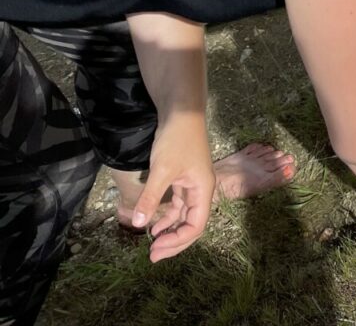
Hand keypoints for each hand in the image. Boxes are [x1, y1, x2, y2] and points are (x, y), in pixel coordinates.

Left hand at [131, 113, 215, 262]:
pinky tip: (154, 225)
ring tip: (152, 244)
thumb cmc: (176, 140)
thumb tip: (137, 224)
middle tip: (152, 256)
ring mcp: (192, 185)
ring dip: (170, 231)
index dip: (177, 241)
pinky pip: (177, 206)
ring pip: (184, 216)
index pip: (195, 226)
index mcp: (203, 190)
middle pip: (192, 224)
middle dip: (174, 241)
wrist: (181, 113)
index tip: (154, 250)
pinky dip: (167, 217)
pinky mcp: (182, 180)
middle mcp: (201, 191)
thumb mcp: (162, 170)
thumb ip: (151, 197)